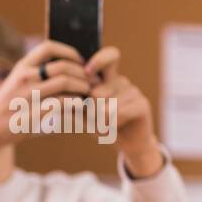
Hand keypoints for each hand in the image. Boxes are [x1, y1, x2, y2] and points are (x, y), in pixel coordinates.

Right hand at [0, 40, 87, 165]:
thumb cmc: (12, 105)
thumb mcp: (20, 82)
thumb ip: (40, 73)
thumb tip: (72, 66)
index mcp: (22, 66)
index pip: (49, 47)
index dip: (70, 52)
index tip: (81, 62)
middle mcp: (25, 77)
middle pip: (63, 66)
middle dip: (83, 73)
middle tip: (93, 81)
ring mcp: (29, 95)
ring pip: (66, 82)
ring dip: (83, 87)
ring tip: (88, 93)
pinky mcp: (35, 113)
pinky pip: (64, 103)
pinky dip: (77, 103)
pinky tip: (81, 106)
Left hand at [85, 46, 163, 175]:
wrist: (129, 144)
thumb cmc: (105, 127)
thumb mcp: (86, 116)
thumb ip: (74, 106)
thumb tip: (58, 100)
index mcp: (107, 79)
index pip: (110, 56)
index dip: (99, 60)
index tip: (87, 71)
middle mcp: (121, 81)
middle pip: (98, 91)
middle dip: (92, 111)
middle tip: (96, 121)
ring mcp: (134, 91)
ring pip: (108, 104)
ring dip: (102, 121)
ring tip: (106, 126)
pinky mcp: (142, 103)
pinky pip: (120, 112)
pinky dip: (113, 124)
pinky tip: (116, 127)